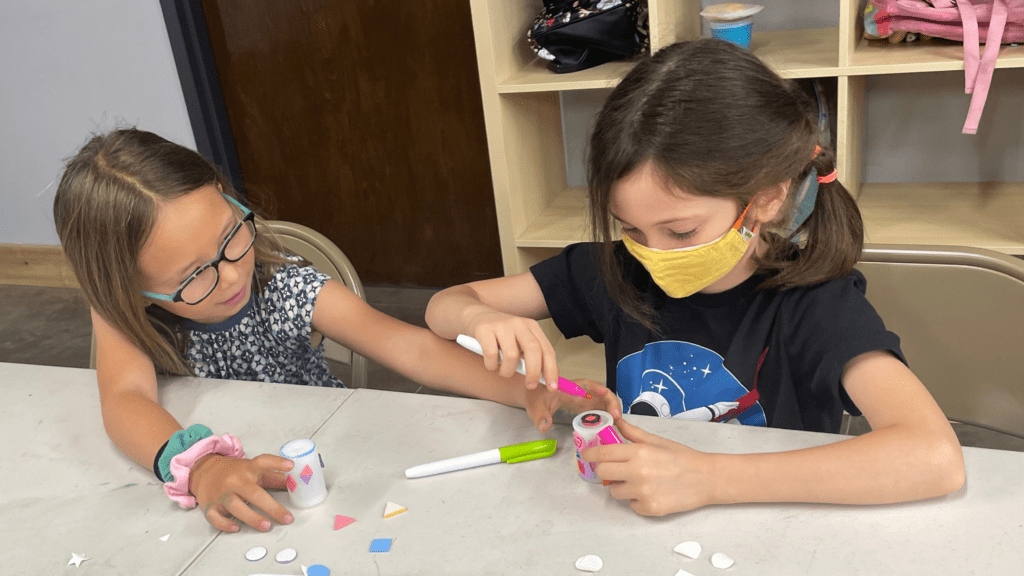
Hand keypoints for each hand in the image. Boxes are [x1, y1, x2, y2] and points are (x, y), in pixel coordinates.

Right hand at [188, 453, 295, 531]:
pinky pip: (216, 517)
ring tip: (266, 525)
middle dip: (272, 507)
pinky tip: (236, 528)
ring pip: (235, 506)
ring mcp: (222, 494)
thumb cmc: (234, 472)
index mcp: (248, 469)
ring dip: (251, 517)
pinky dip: (225, 524)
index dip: (277, 463)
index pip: (263, 462)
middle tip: (287, 518)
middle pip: (253, 493)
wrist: (204, 471)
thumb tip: (296, 483)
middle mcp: (235, 481)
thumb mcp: (254, 470)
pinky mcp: (210, 506)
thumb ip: (274, 476)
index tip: (291, 466)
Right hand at [466, 312, 557, 389]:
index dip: (551, 370)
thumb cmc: (501, 334)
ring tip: (502, 370)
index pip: (547, 350)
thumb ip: (534, 355)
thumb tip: (548, 377)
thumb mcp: (520, 340)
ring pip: (511, 356)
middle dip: (534, 372)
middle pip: (533, 350)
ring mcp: (502, 325)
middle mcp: (519, 324)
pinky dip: (492, 366)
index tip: (552, 387)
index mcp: (532, 327)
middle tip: (530, 385)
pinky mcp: (485, 330)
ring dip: (507, 371)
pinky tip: (491, 363)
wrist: (476, 315)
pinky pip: (492, 356)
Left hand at [525, 378, 621, 432]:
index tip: (605, 395)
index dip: (597, 388)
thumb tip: (545, 426)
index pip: (587, 384)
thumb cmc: (536, 396)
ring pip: (604, 401)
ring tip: (617, 423)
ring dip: (612, 410)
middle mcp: (581, 391)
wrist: (535, 395)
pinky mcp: (586, 406)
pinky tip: (611, 425)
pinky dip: (608, 416)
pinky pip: (600, 409)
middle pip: (602, 393)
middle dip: (611, 402)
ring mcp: (585, 398)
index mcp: (570, 387)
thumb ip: (540, 415)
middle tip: (616, 417)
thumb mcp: (535, 405)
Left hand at [580, 418, 714, 515]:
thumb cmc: (682, 457)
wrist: (706, 478)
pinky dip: (638, 500)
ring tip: (642, 481)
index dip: (590, 454)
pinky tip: (653, 492)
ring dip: (623, 487)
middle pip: (603, 473)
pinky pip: (631, 505)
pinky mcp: (649, 508)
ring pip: (615, 491)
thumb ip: (632, 433)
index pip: (603, 454)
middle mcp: (637, 472)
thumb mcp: (656, 440)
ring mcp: (642, 492)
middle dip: (607, 471)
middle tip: (619, 470)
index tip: (586, 455)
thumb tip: (616, 421)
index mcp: (638, 452)